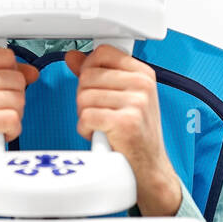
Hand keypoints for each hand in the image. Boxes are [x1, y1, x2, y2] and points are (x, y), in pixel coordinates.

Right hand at [0, 47, 38, 216]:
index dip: (11, 75)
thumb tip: (32, 72)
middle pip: (16, 79)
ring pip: (18, 100)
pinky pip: (13, 118)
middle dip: (14, 99)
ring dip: (13, 116)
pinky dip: (12, 130)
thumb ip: (5, 75)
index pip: (6, 57)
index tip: (0, 89)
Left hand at [65, 45, 182, 216]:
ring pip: (84, 97)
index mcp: (143, 74)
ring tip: (102, 125)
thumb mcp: (121, 97)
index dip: (89, 68)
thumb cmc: (135, 134)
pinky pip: (86, 117)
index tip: (94, 85)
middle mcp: (142, 85)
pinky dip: (86, 130)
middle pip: (88, 75)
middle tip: (100, 113)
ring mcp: (136, 103)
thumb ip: (98, 74)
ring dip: (85, 115)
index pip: (102, 53)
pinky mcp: (125, 122)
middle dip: (85, 97)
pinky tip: (99, 135)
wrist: (149, 168)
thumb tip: (73, 57)